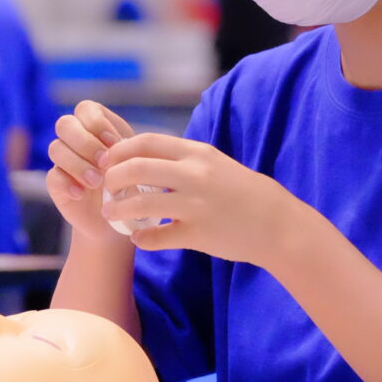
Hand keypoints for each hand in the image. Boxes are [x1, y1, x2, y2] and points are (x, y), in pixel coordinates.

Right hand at [45, 100, 137, 243]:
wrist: (123, 215)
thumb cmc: (133, 182)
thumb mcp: (135, 160)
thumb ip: (125, 147)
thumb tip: (114, 146)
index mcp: (95, 126)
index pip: (85, 109)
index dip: (97, 124)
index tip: (116, 144)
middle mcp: (75, 139)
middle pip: (64, 124)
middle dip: (85, 142)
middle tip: (104, 163)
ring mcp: (64, 161)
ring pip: (55, 148)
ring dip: (78, 164)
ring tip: (97, 182)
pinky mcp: (57, 184)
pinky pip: (52, 177)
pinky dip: (68, 184)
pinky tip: (82, 194)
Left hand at [100, 133, 308, 267]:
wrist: (276, 223)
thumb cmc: (242, 192)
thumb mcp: (214, 163)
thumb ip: (182, 159)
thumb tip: (143, 157)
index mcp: (197, 153)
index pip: (146, 142)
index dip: (119, 151)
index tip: (108, 162)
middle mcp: (195, 175)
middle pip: (136, 168)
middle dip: (112, 179)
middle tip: (105, 189)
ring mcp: (196, 206)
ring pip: (141, 204)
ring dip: (118, 210)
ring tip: (110, 215)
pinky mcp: (198, 234)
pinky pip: (157, 237)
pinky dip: (142, 239)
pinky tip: (138, 239)